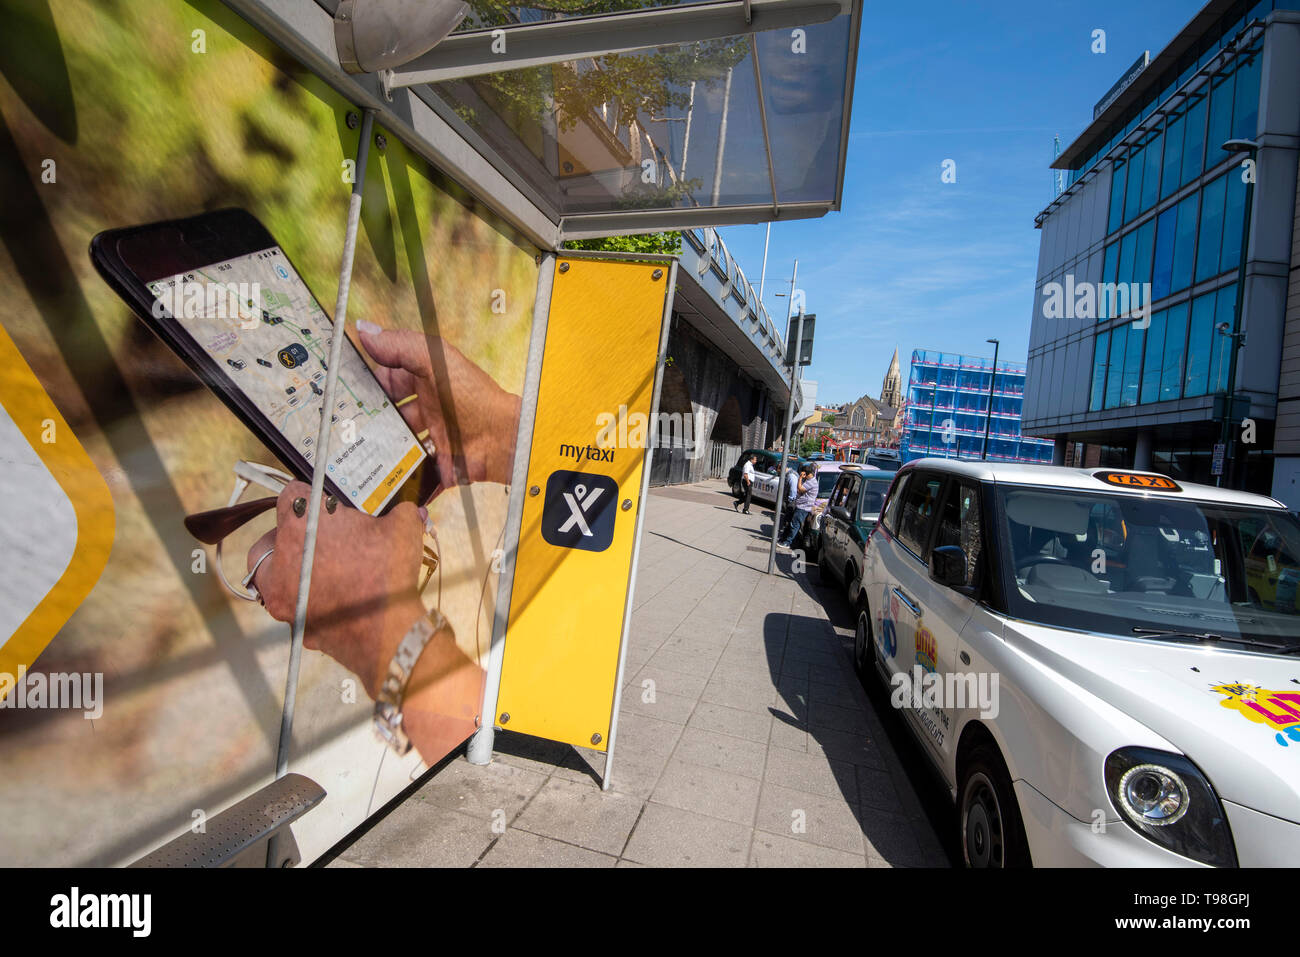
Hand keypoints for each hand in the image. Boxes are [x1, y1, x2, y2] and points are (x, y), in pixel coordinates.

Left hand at [246, 481, 426, 697]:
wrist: (391, 635)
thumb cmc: (391, 575)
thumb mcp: (403, 529)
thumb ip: (400, 512)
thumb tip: (409, 510)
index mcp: (302, 526)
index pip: (291, 495)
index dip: (309, 495)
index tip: (324, 503)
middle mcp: (282, 561)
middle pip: (269, 540)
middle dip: (288, 537)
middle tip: (316, 539)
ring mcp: (283, 597)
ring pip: (272, 577)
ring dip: (292, 570)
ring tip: (323, 570)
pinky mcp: (293, 624)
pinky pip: (293, 605)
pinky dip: (308, 599)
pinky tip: (335, 597)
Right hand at [356, 321, 520, 496]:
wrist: (502, 440)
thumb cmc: (475, 396)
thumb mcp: (436, 362)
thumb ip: (401, 346)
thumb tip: (364, 329)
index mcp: (424, 380)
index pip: (386, 380)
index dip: (365, 385)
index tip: (340, 394)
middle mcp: (426, 409)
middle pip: (387, 416)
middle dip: (366, 423)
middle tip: (341, 431)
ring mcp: (431, 438)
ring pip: (396, 447)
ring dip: (378, 453)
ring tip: (352, 461)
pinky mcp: (437, 465)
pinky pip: (414, 475)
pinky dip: (399, 482)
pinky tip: (377, 487)